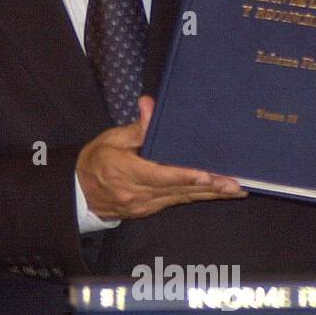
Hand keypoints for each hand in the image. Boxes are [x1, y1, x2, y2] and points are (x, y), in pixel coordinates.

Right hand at [76, 95, 246, 220]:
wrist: (80, 192)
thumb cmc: (96, 160)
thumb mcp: (111, 139)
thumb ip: (137, 127)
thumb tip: (150, 104)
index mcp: (125, 171)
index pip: (160, 175)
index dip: (185, 176)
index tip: (207, 175)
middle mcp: (137, 192)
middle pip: (178, 190)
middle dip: (208, 187)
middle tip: (235, 184)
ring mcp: (144, 205)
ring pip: (181, 198)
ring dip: (209, 195)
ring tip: (235, 190)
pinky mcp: (149, 210)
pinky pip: (176, 202)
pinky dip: (196, 197)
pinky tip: (215, 194)